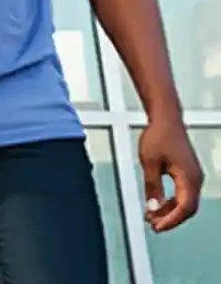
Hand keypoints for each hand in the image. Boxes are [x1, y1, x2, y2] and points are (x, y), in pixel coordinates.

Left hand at [140, 117, 203, 231]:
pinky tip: (156, 206)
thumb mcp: (149, 163)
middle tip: (152, 226)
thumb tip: (152, 208)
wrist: (166, 119)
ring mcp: (193, 176)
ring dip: (169, 211)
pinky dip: (170, 202)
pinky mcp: (187, 173)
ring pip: (185, 202)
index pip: (185, 207)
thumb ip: (152, 186)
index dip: (171, 220)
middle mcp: (195, 178)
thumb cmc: (158, 136)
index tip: (157, 227)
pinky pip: (182, 194)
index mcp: (189, 177)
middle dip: (170, 219)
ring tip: (150, 217)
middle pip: (187, 208)